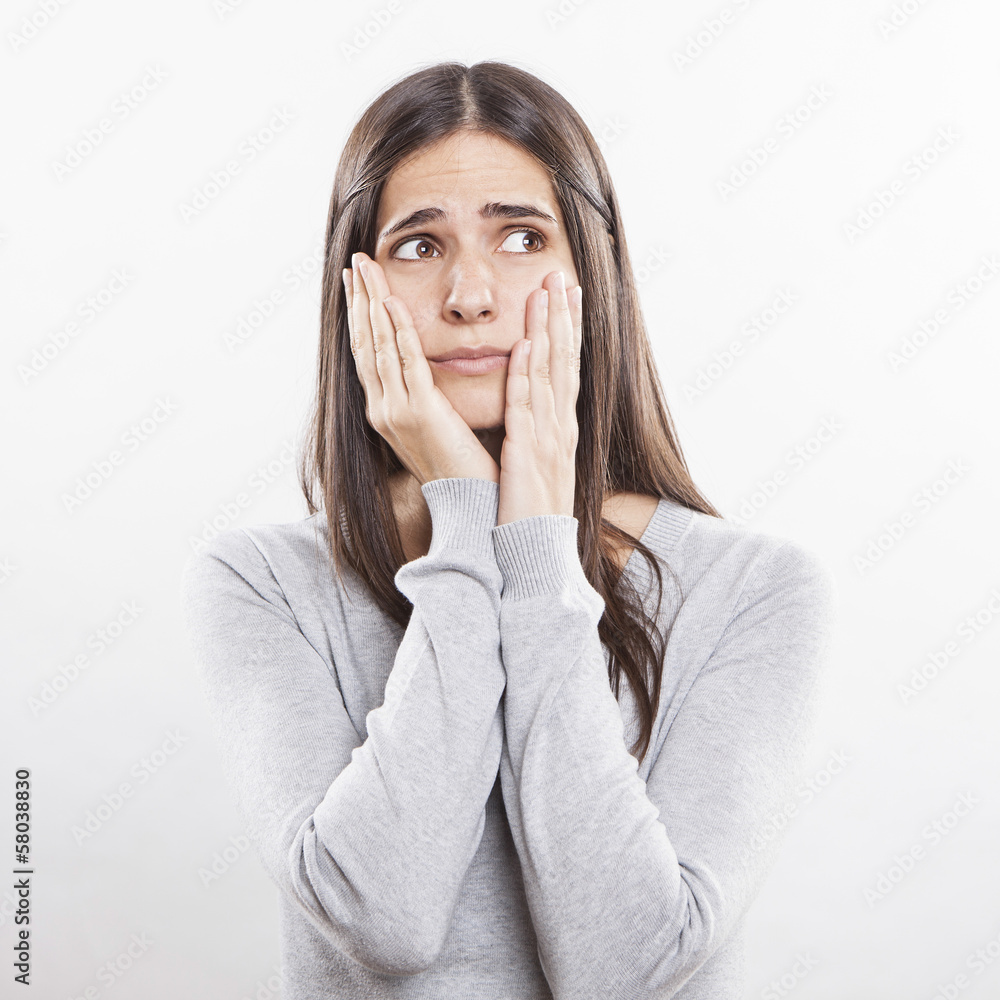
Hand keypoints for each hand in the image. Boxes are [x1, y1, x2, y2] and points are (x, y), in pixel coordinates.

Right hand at [345, 252, 500, 486]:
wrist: (470, 504)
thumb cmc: (461, 467)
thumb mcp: (436, 425)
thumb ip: (426, 396)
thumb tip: (426, 372)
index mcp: (386, 411)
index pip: (367, 353)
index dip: (361, 316)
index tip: (358, 283)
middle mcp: (383, 410)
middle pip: (364, 344)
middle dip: (360, 300)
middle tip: (355, 262)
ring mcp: (397, 412)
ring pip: (378, 347)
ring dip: (372, 304)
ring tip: (367, 269)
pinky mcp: (420, 414)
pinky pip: (406, 364)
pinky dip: (397, 332)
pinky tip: (393, 304)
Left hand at [496, 271, 582, 525]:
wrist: (538, 554)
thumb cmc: (533, 515)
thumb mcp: (536, 467)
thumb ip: (535, 437)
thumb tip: (530, 418)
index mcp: (560, 428)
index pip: (566, 369)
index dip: (567, 331)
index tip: (566, 296)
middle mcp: (560, 426)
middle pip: (565, 361)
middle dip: (563, 316)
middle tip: (561, 275)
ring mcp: (549, 438)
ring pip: (550, 373)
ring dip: (549, 330)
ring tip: (547, 291)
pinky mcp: (529, 453)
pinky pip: (528, 406)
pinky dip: (529, 374)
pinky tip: (529, 345)